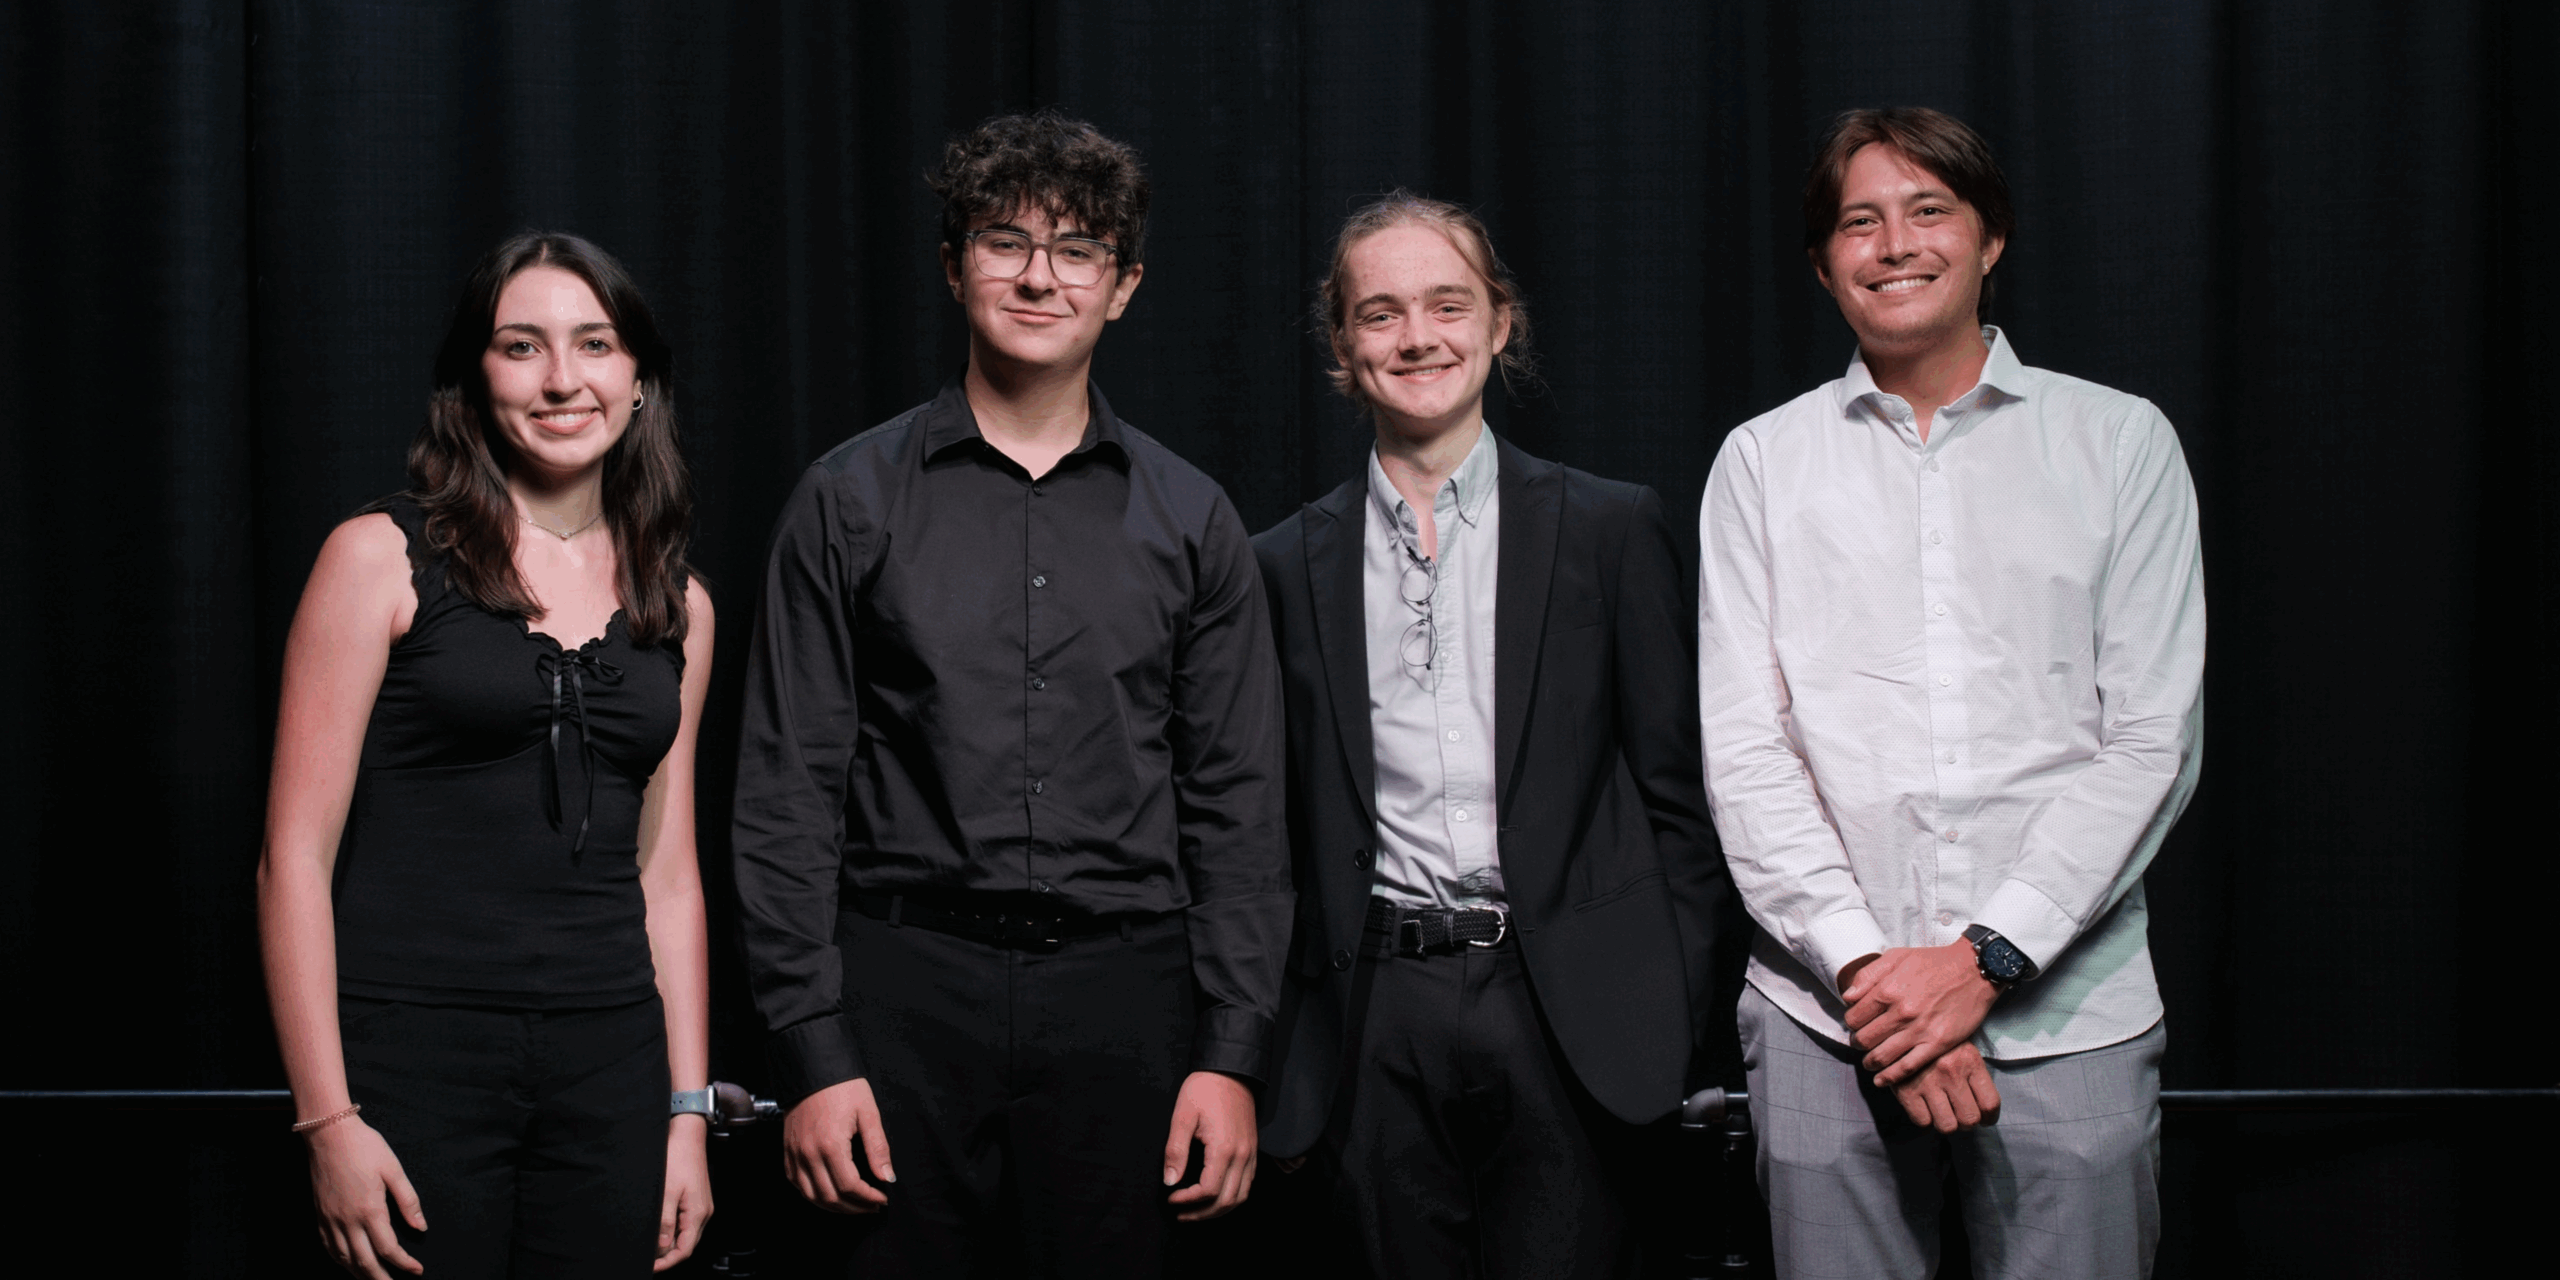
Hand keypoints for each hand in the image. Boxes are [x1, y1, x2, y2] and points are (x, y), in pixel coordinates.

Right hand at [306, 1118, 425, 1277]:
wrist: (329, 1134)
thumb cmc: (364, 1148)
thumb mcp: (393, 1170)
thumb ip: (408, 1201)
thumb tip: (420, 1226)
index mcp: (370, 1210)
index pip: (388, 1249)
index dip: (404, 1264)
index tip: (417, 1270)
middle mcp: (347, 1220)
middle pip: (364, 1262)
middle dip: (381, 1279)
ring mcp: (330, 1220)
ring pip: (344, 1259)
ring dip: (360, 1274)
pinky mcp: (320, 1215)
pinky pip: (328, 1247)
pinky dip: (340, 1261)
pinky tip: (348, 1264)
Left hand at [654, 1116, 713, 1270]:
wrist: (687, 1135)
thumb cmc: (677, 1158)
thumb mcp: (665, 1192)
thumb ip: (665, 1222)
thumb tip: (663, 1247)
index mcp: (697, 1213)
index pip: (685, 1249)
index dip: (667, 1262)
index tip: (650, 1268)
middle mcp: (703, 1212)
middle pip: (687, 1244)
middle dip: (668, 1256)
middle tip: (647, 1260)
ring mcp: (701, 1205)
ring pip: (686, 1234)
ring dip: (670, 1243)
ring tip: (651, 1246)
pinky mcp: (696, 1198)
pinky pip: (686, 1222)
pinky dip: (673, 1231)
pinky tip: (661, 1229)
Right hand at [782, 1077, 894, 1213]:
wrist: (813, 1068)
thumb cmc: (843, 1087)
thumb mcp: (868, 1113)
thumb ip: (878, 1148)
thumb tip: (887, 1177)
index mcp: (830, 1145)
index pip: (850, 1186)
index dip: (868, 1197)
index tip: (882, 1199)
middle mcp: (808, 1154)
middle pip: (830, 1197)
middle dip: (854, 1207)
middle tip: (872, 1206)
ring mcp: (795, 1154)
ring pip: (811, 1196)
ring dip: (834, 1206)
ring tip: (854, 1205)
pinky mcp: (787, 1151)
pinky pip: (797, 1184)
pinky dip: (813, 1195)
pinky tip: (830, 1194)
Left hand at [1164, 1071, 1256, 1220]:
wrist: (1230, 1069)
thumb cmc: (1204, 1089)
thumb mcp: (1182, 1116)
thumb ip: (1176, 1151)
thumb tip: (1170, 1181)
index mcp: (1224, 1148)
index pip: (1208, 1190)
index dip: (1187, 1200)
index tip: (1170, 1198)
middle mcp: (1242, 1155)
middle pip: (1227, 1201)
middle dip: (1202, 1213)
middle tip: (1180, 1213)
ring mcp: (1251, 1154)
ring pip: (1240, 1196)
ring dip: (1219, 1210)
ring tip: (1197, 1211)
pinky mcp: (1253, 1150)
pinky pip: (1247, 1184)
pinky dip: (1232, 1197)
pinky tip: (1215, 1195)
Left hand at [1841, 940, 1999, 1086]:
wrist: (1974, 970)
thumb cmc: (1934, 962)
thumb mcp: (1896, 956)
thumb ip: (1867, 975)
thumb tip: (1848, 997)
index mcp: (1887, 989)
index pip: (1853, 1018)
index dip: (1851, 1023)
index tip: (1856, 1025)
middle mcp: (1900, 1012)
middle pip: (1864, 1039)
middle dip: (1858, 1043)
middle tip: (1862, 1043)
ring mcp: (1919, 1030)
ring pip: (1881, 1056)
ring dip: (1870, 1062)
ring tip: (1869, 1062)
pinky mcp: (1937, 1044)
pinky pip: (1907, 1067)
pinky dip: (1890, 1077)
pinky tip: (1882, 1080)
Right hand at [1888, 1042, 2001, 1132]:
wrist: (1902, 1030)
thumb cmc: (1938, 1045)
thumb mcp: (1963, 1050)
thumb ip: (1975, 1077)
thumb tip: (1985, 1112)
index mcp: (1970, 1061)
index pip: (1990, 1103)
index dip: (1989, 1118)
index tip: (1984, 1119)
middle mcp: (1951, 1072)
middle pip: (1969, 1119)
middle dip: (1967, 1123)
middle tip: (1961, 1115)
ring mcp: (1928, 1082)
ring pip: (1947, 1126)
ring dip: (1946, 1123)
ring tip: (1943, 1113)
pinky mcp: (1906, 1090)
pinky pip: (1923, 1121)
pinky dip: (1925, 1118)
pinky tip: (1925, 1107)